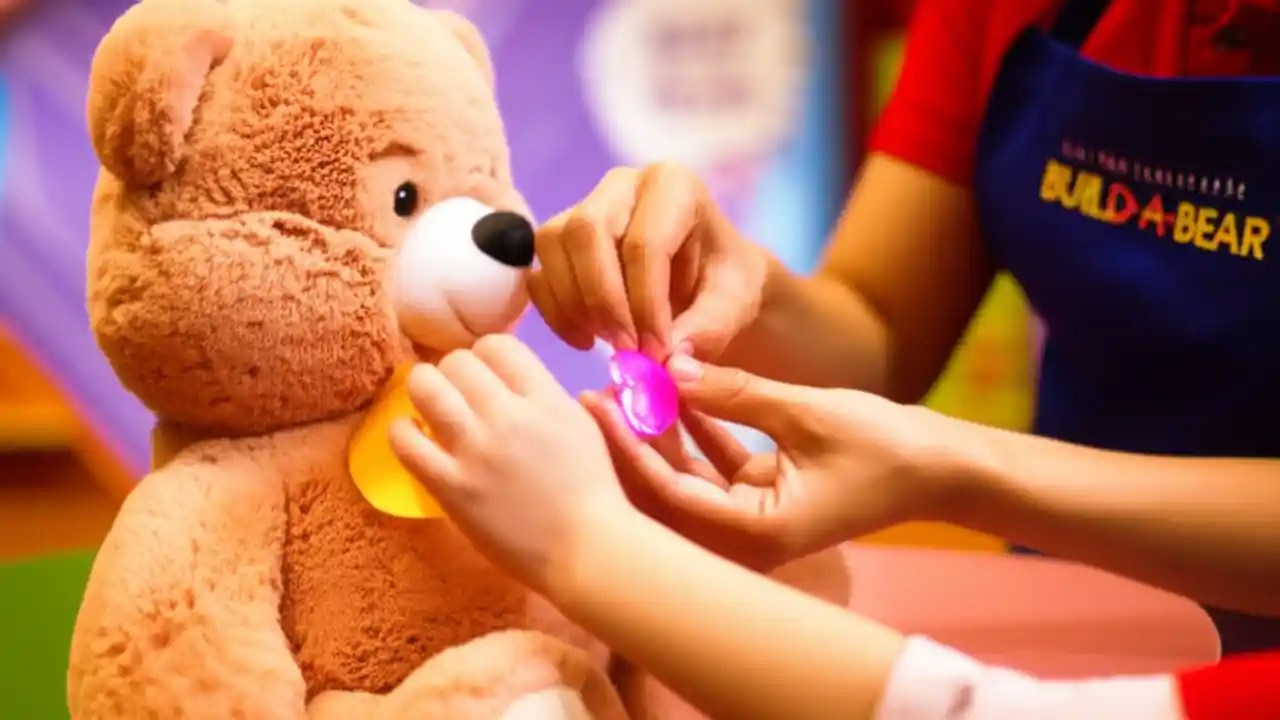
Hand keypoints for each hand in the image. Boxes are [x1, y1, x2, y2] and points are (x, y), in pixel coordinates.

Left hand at [389, 334, 629, 595]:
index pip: (496, 344)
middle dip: (453, 373)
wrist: (586, 550)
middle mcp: (508, 416)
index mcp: (545, 398)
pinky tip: (413, 435)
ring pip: (425, 388)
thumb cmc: (593, 491)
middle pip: (457, 361)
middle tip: (457, 394)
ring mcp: (477, 451)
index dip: (485, 357)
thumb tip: (511, 379)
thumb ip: (546, 396)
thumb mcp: (582, 426)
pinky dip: (403, 431)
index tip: (485, 377)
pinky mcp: (451, 487)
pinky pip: (406, 442)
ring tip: (429, 407)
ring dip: (424, 391)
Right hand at [530, 164, 768, 358]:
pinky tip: (588, 341)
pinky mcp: (560, 238)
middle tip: (626, 349)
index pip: (645, 242)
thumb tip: (669, 362)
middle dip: (603, 300)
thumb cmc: (724, 282)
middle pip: (587, 231)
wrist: (707, 279)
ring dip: (575, 306)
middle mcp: (623, 184)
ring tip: (609, 345)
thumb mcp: (735, 304)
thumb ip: (708, 330)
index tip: (657, 352)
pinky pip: (539, 271)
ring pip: (553, 246)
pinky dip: (556, 314)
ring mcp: (585, 206)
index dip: (646, 304)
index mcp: (674, 185)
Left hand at [583, 356, 974, 570]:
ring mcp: (756, 516)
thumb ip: (736, 391)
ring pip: (690, 473)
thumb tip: (670, 365)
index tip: (599, 407)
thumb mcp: (806, 413)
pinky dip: (698, 430)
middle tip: (595, 397)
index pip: (672, 491)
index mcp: (757, 533)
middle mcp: (748, 535)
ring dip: (663, 432)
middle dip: (635, 441)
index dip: (631, 447)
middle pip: (670, 488)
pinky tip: (670, 390)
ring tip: (624, 387)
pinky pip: (717, 463)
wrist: (942, 470)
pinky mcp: (766, 494)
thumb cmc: (885, 448)